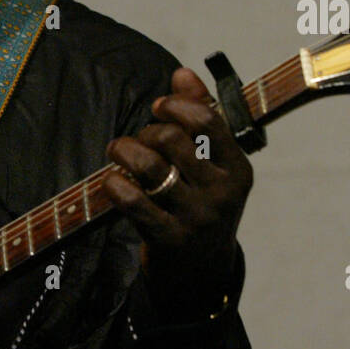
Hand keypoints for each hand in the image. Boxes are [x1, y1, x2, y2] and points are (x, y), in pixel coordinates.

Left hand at [102, 67, 253, 319]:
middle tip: (137, 141)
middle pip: (171, 140)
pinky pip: (132, 201)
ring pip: (150, 166)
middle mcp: (220, 193)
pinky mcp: (168, 240)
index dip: (175, 105)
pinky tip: (112, 180)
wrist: (201, 275)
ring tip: (118, 152)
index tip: (158, 107)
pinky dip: (115, 183)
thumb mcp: (213, 166)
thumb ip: (200, 117)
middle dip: (145, 132)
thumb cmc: (202, 207)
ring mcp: (195, 218)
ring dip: (124, 151)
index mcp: (237, 169)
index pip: (208, 120)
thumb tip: (182, 73)